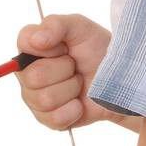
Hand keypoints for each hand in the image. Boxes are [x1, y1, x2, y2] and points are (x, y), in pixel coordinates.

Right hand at [15, 13, 134, 130]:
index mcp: (33, 49)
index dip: (49, 46)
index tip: (65, 47)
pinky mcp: (50, 120)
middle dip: (64, 70)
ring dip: (71, 89)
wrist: (121, 76)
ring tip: (80, 82)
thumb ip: (56, 24)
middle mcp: (29, 74)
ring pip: (45, 99)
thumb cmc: (96, 49)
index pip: (24, 42)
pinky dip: (74, 109)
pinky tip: (80, 102)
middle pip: (33, 76)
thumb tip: (36, 40)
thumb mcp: (80, 27)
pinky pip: (55, 118)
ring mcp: (36, 99)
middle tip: (76, 66)